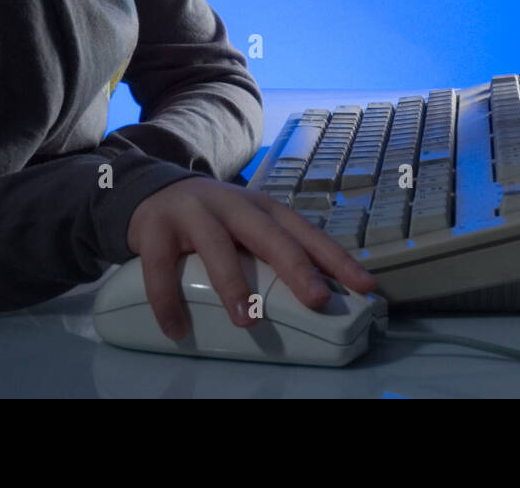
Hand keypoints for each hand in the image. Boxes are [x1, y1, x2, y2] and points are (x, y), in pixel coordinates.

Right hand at [125, 176, 377, 340]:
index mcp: (264, 208)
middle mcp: (234, 205)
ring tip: (247, 321)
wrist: (154, 190)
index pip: (306, 233)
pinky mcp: (155, 228)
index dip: (336, 259)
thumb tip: (320, 297)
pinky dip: (167, 300)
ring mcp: (194, 213)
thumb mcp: (249, 226)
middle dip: (296, 267)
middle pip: (270, 235)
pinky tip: (176, 329)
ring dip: (234, 284)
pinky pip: (159, 267)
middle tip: (317, 299)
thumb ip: (275, 253)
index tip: (365, 286)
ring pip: (216, 246)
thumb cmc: (215, 219)